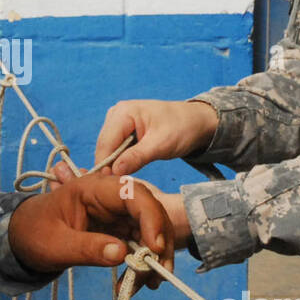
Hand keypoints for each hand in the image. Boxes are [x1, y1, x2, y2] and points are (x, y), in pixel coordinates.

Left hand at [7, 171, 173, 282]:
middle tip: (158, 274)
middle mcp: (110, 198)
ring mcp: (116, 214)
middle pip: (150, 213)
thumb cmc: (33, 234)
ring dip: (154, 257)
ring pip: (150, 231)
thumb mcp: (55, 245)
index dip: (151, 218)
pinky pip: (140, 245)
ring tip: (148, 284)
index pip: (133, 194)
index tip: (154, 248)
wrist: (22, 238)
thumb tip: (120, 254)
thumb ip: (86, 248)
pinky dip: (143, 264)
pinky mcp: (118, 230)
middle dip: (159, 243)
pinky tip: (137, 283)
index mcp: (93, 189)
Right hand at [94, 99, 218, 177]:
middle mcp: (116, 114)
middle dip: (108, 166)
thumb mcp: (161, 144)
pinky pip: (115, 150)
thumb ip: (137, 157)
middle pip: (104, 146)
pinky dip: (119, 162)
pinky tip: (125, 172)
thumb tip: (114, 171)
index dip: (104, 165)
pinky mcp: (123, 131)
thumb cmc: (182, 128)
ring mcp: (118, 122)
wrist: (196, 122)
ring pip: (108, 150)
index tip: (109, 187)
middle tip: (116, 188)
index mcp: (123, 112)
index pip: (105, 142)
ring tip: (121, 182)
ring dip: (113, 165)